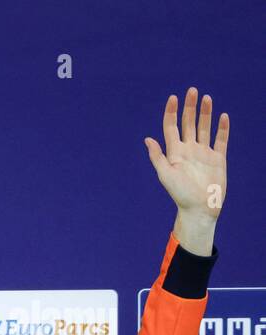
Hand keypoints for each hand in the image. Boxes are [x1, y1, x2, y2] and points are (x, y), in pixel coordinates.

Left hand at [145, 88, 227, 219]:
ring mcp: (204, 153)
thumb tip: (147, 139)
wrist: (200, 208)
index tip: (173, 97)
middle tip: (192, 90)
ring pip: (204, 128)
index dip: (171, 112)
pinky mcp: (218, 158)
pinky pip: (221, 139)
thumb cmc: (180, 194)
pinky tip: (223, 116)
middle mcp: (189, 150)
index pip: (172, 127)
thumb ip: (157, 156)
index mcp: (174, 152)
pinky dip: (222, 128)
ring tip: (206, 98)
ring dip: (205, 113)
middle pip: (188, 123)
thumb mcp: (165, 175)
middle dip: (189, 107)